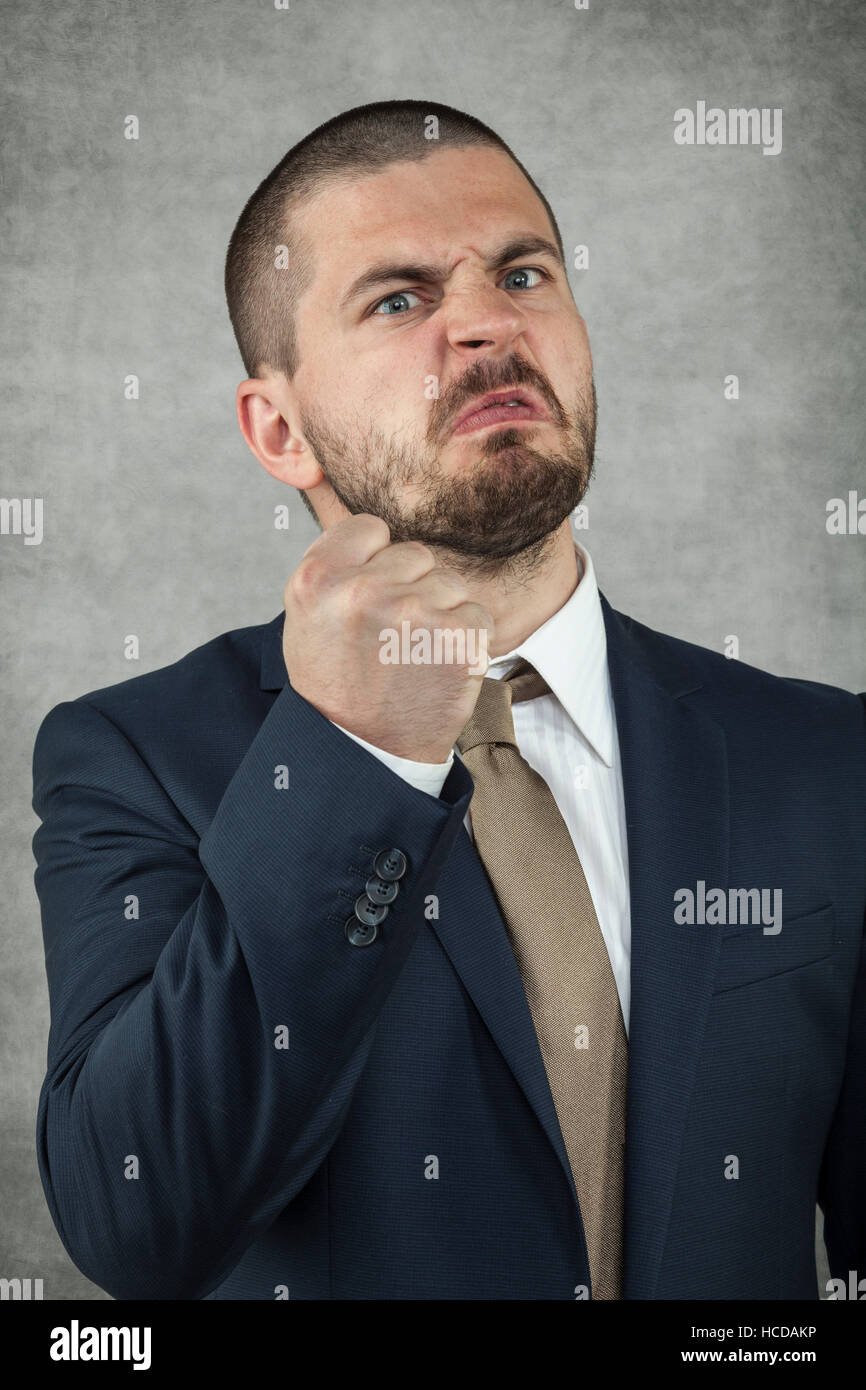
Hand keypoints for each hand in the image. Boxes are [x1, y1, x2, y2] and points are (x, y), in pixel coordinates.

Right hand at [282, 514, 494, 762]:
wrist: (365, 754)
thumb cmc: (336, 686)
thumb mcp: (305, 620)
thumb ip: (333, 568)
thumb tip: (373, 531)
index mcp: (317, 578)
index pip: (370, 527)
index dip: (376, 560)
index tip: (372, 595)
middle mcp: (362, 589)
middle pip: (415, 555)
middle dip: (411, 588)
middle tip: (392, 637)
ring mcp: (413, 611)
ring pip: (449, 584)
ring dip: (441, 615)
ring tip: (414, 655)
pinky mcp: (456, 637)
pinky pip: (477, 614)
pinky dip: (467, 641)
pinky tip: (439, 668)